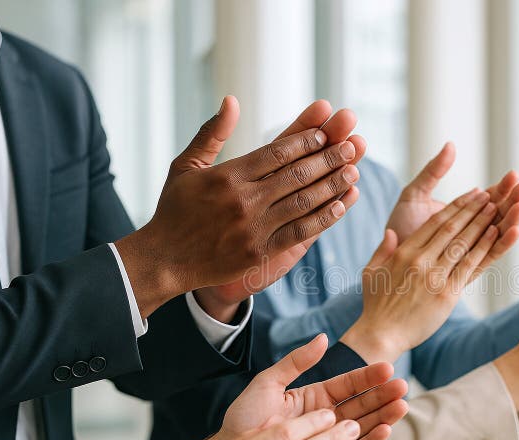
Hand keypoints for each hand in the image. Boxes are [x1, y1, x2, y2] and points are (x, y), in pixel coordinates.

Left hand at [191, 334, 407, 439]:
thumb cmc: (243, 420)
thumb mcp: (268, 383)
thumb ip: (296, 362)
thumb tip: (322, 338)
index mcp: (314, 397)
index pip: (349, 384)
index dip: (368, 376)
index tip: (386, 368)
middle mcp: (326, 418)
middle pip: (363, 404)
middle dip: (383, 396)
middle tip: (403, 388)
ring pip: (364, 425)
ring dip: (384, 416)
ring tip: (402, 408)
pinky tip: (385, 431)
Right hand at [194, 101, 369, 320]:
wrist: (165, 260)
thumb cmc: (174, 210)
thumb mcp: (185, 166)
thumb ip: (211, 133)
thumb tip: (231, 100)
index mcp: (228, 176)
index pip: (276, 152)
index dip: (304, 140)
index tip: (325, 132)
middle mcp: (244, 200)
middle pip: (296, 174)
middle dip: (329, 158)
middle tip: (352, 147)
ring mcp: (254, 227)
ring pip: (303, 202)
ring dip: (332, 186)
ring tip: (353, 172)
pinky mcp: (261, 251)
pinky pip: (300, 231)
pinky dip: (323, 218)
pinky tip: (341, 205)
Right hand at [340, 188, 518, 362]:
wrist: (381, 334)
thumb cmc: (376, 306)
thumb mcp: (371, 272)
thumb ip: (383, 250)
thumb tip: (391, 232)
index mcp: (404, 252)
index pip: (434, 222)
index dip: (455, 206)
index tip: (470, 194)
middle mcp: (420, 260)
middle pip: (451, 228)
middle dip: (472, 209)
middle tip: (488, 195)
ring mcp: (434, 276)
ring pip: (463, 243)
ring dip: (482, 223)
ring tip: (496, 208)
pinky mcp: (447, 294)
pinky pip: (469, 265)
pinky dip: (484, 247)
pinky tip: (496, 234)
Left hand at [386, 142, 518, 255]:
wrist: (388, 256)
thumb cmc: (400, 226)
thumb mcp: (415, 194)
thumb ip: (433, 171)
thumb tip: (451, 145)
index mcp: (462, 214)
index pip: (489, 198)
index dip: (502, 187)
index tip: (513, 175)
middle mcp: (471, 232)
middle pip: (499, 215)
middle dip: (513, 201)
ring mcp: (471, 250)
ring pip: (498, 234)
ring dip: (512, 220)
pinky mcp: (467, 268)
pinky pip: (489, 256)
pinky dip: (503, 244)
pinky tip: (514, 231)